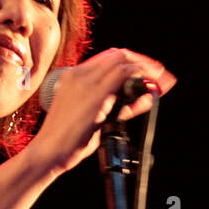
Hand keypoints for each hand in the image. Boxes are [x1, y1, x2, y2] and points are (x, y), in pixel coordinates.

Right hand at [25, 48, 176, 176]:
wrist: (48, 152)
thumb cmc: (67, 141)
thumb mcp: (95, 119)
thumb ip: (119, 106)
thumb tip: (145, 98)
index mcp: (73, 77)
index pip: (107, 59)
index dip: (130, 62)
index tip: (145, 72)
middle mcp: (79, 75)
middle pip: (118, 56)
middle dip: (142, 62)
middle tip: (159, 75)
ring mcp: (87, 83)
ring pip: (123, 61)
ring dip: (146, 68)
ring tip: (161, 80)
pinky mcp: (96, 95)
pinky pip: (124, 75)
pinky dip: (142, 77)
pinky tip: (153, 86)